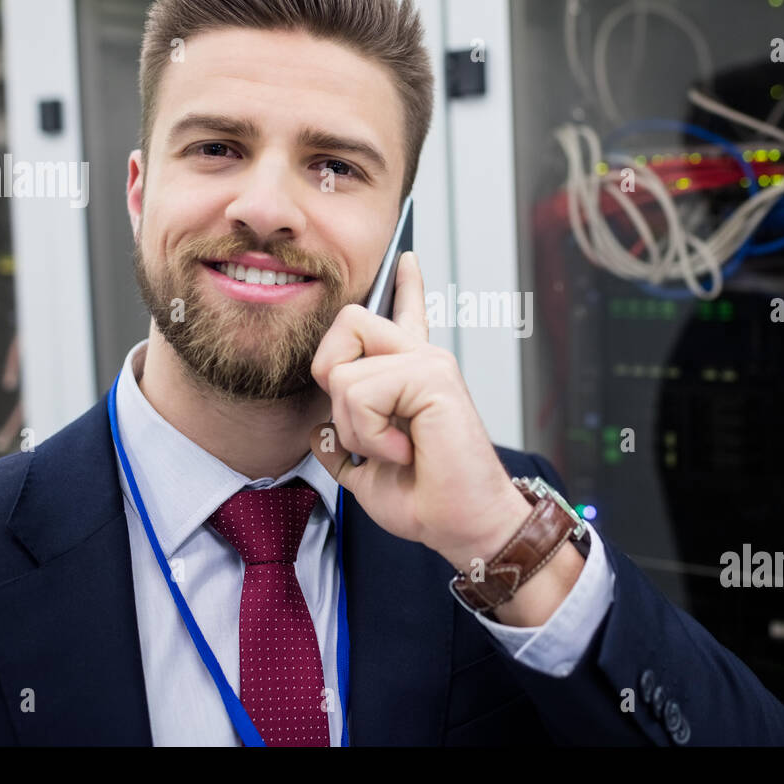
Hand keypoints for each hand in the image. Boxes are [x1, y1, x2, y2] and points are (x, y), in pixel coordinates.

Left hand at [308, 252, 529, 570]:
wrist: (463, 526)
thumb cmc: (429, 501)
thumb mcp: (367, 471)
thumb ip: (341, 445)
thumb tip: (319, 432)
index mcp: (412, 378)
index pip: (406, 316)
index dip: (403, 286)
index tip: (405, 257)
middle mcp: (423, 361)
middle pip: (347, 324)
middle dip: (331, 378)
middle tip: (362, 426)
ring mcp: (429, 364)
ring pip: (343, 373)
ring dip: (353, 427)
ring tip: (392, 450)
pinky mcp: (433, 376)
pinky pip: (362, 394)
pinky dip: (369, 434)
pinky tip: (403, 450)